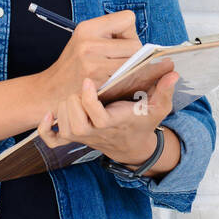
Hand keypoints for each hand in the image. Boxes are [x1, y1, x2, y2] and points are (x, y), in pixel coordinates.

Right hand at [37, 9, 141, 110]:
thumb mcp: (84, 40)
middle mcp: (89, 43)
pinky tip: (114, 83)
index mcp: (87, 28)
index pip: (127, 18)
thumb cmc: (75, 65)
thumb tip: (144, 43)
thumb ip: (111, 35)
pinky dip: (125, 81)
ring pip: (134, 62)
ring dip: (131, 69)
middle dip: (133, 53)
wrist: (51, 90)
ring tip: (116, 72)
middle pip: (136, 44)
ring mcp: (92, 63)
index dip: (128, 31)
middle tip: (119, 62)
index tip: (119, 42)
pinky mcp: (96, 82)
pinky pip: (126, 78)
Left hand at [38, 67, 179, 165]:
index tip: (89, 82)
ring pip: (63, 124)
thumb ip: (165, 91)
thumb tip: (172, 73)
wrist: (132, 145)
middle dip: (75, 101)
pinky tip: (49, 115)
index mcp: (112, 124)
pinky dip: (46, 128)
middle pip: (74, 120)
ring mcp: (82, 137)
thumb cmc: (142, 122)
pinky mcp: (73, 139)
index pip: (96, 117)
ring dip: (64, 107)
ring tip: (75, 95)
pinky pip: (53, 139)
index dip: (89, 100)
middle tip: (82, 87)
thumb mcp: (157, 108)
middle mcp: (94, 133)